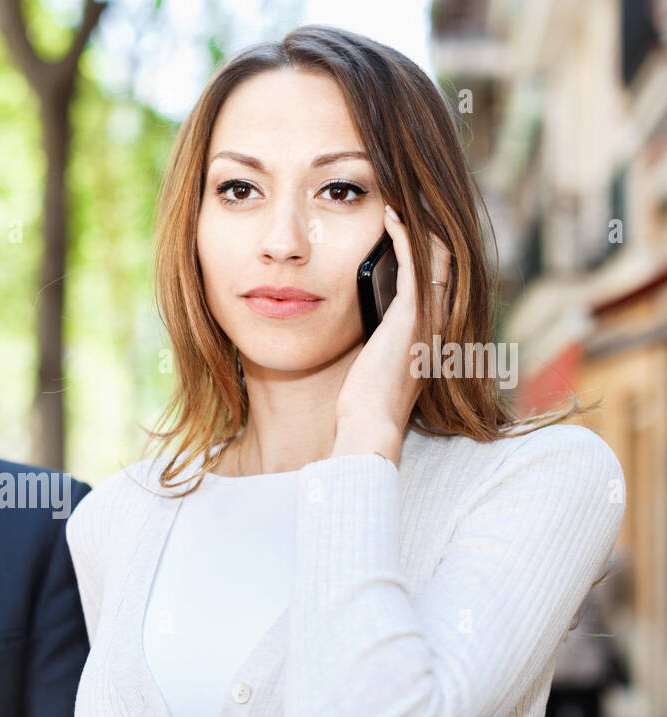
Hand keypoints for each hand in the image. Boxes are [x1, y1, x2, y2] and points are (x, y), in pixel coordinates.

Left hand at [333, 202, 452, 461]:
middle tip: (411, 196)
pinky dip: (404, 236)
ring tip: (402, 196)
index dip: (430, 246)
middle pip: (446, 258)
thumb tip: (371, 327)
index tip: (409, 221)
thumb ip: (384, 341)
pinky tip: (390, 216)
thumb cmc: (366, 401)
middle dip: (431, 226)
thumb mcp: (379, 363)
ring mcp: (430, 316)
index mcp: (432, 330)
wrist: (371, 424)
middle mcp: (440, 320)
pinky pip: (416, 263)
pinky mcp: (413, 315)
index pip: (440, 277)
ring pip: (436, 254)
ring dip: (419, 223)